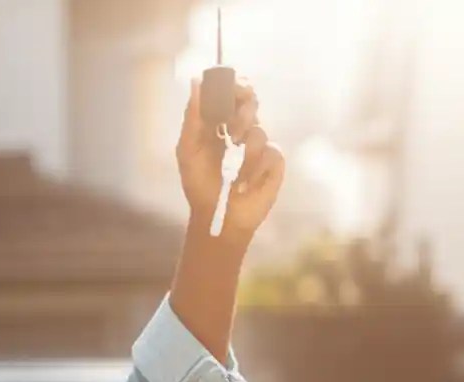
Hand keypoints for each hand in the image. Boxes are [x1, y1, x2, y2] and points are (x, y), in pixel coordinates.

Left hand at [176, 75, 284, 240]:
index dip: (234, 84)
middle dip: (242, 114)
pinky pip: (271, 152)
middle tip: (232, 133)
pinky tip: (243, 185)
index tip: (234, 88)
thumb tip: (196, 81)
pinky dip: (255, 169)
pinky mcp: (274, 161)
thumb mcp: (188, 150)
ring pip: (259, 131)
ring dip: (243, 153)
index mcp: (219, 121)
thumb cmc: (199, 183)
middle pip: (251, 102)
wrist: (217, 217)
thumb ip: (193, 117)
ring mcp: (259, 144)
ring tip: (231, 173)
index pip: (231, 91)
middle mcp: (241, 128)